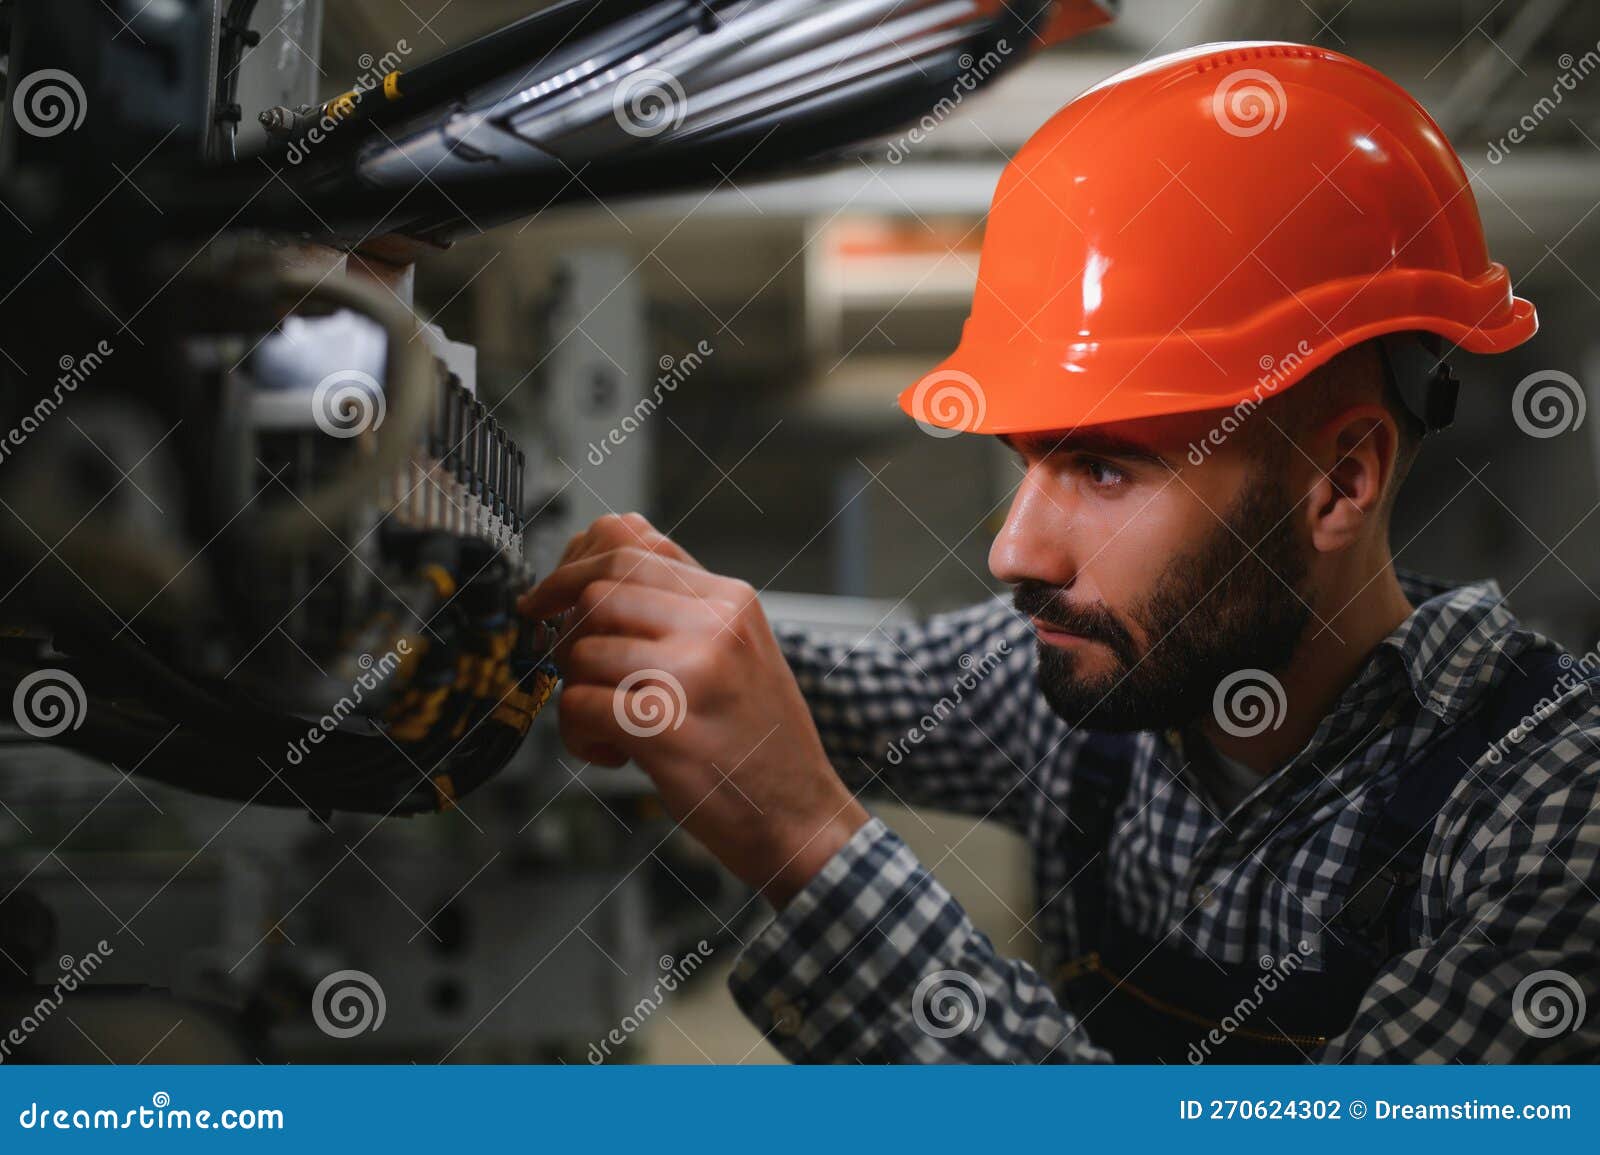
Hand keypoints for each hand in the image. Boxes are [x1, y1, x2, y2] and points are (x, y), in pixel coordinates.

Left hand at [519, 514, 869, 906]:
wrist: (801, 818)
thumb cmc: (761, 741)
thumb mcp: (739, 650)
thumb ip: (682, 603)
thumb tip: (607, 545)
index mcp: (729, 600)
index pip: (629, 541)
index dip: (571, 566)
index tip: (546, 598)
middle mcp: (714, 626)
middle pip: (596, 589)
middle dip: (562, 629)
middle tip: (567, 667)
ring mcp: (691, 675)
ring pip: (581, 651)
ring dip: (575, 693)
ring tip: (608, 726)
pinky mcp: (665, 729)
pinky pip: (579, 705)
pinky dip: (579, 735)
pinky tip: (615, 755)